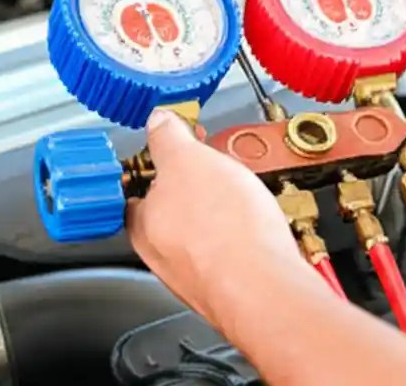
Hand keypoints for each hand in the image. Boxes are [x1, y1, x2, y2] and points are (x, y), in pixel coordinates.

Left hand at [126, 109, 310, 329]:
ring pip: (205, 232)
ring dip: (222, 213)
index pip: (139, 191)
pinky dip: (241, 236)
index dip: (162, 165)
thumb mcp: (189, 158)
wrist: (266, 283)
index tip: (181, 150)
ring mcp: (196, 273)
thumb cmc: (223, 229)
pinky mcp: (229, 285)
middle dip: (198, 188)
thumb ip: (168, 138)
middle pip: (174, 211)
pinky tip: (258, 227)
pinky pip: (231, 250)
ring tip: (245, 198)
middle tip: (221, 171)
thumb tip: (157, 121)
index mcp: (141, 222)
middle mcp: (163, 254)